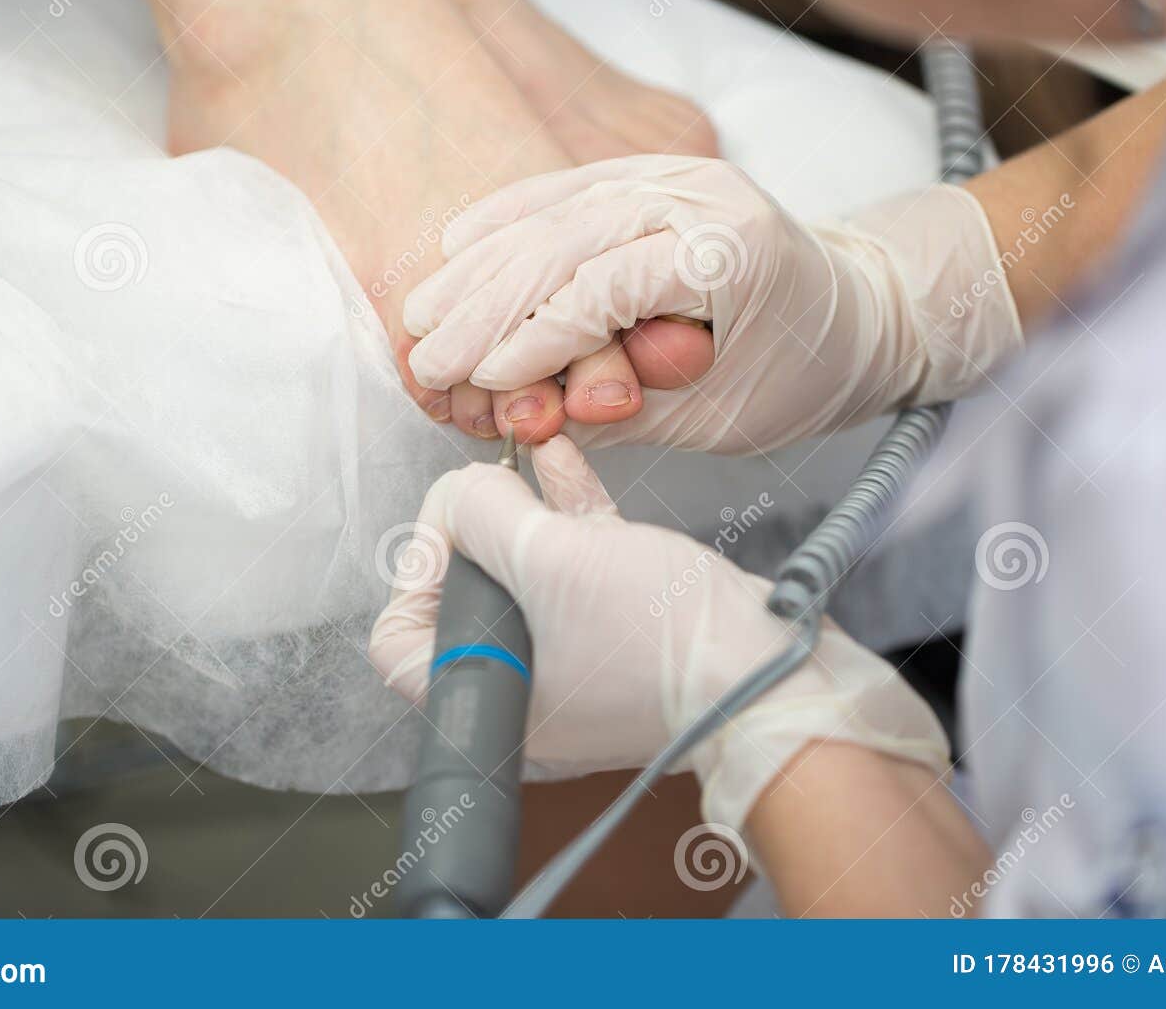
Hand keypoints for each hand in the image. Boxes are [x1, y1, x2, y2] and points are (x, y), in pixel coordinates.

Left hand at [368, 436, 948, 827]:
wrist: (769, 672)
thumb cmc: (660, 641)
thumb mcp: (549, 559)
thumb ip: (482, 514)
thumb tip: (459, 491)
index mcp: (489, 704)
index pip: (396, 643)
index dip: (413, 574)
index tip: (453, 528)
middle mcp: (523, 691)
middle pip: (460, 598)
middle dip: (476, 530)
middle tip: (492, 491)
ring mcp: (574, 661)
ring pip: (523, 577)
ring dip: (521, 513)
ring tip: (520, 460)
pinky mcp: (621, 630)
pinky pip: (574, 570)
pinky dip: (565, 519)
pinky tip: (560, 462)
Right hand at [404, 156, 1022, 452]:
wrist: (859, 310)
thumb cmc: (800, 374)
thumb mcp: (720, 418)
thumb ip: (625, 413)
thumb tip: (529, 415)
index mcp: (730, 252)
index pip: (608, 289)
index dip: (536, 339)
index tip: (481, 382)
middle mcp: (701, 195)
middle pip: (568, 241)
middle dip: (486, 304)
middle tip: (426, 355)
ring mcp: (676, 173)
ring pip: (557, 210)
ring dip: (481, 263)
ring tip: (419, 311)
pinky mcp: (654, 172)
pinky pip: (568, 187)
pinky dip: (510, 215)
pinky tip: (458, 243)